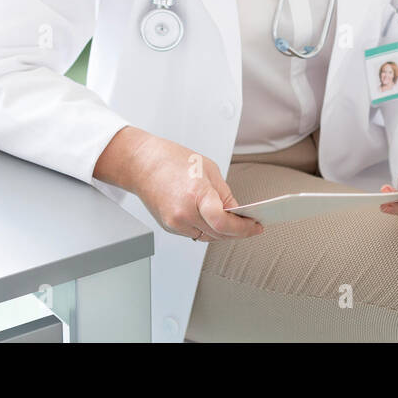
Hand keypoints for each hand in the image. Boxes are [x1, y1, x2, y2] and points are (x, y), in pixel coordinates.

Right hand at [127, 132, 264, 241]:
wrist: (142, 164)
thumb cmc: (172, 160)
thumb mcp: (209, 169)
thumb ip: (225, 195)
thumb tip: (238, 214)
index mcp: (196, 194)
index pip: (224, 223)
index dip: (243, 229)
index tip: (255, 226)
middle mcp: (183, 213)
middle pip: (218, 234)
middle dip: (236, 231)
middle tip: (249, 223)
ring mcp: (174, 223)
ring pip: (208, 237)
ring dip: (221, 231)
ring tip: (231, 220)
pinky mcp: (169, 227)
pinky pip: (195, 234)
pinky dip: (206, 228)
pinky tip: (209, 218)